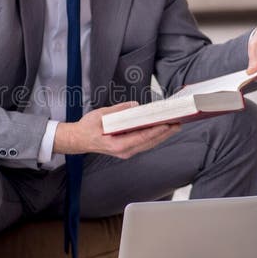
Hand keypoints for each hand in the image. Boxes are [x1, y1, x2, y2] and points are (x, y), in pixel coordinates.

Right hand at [53, 103, 180, 159]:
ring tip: (174, 126)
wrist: (79, 140)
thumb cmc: (87, 128)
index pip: (141, 137)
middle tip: (178, 123)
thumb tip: (135, 106)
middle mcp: (124, 151)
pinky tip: (161, 130)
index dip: (156, 131)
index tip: (167, 124)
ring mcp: (126, 152)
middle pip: (149, 142)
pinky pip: (144, 143)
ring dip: (162, 136)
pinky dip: (154, 136)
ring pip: (148, 144)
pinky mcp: (127, 149)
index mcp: (117, 144)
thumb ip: (119, 110)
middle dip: (165, 133)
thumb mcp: (100, 115)